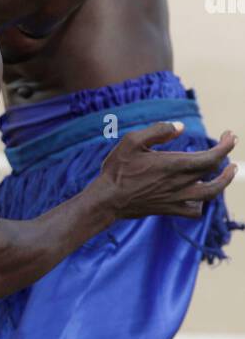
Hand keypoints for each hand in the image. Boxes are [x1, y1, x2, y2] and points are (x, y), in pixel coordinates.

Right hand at [96, 123, 237, 220]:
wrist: (107, 200)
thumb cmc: (117, 168)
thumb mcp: (132, 141)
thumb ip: (158, 131)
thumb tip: (180, 127)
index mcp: (173, 164)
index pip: (211, 156)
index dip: (225, 146)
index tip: (230, 135)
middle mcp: (179, 182)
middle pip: (213, 171)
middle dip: (225, 156)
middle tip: (228, 144)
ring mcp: (176, 198)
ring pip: (211, 193)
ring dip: (224, 181)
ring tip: (230, 171)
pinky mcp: (169, 209)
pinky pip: (194, 210)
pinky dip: (202, 203)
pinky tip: (199, 195)